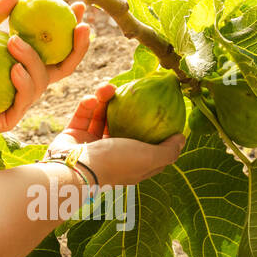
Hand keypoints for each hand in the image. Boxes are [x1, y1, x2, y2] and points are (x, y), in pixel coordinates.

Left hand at [0, 0, 90, 135]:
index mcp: (19, 62)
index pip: (53, 48)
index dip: (71, 29)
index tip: (79, 7)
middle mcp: (22, 82)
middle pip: (62, 68)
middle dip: (77, 48)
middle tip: (80, 26)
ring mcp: (15, 102)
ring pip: (43, 83)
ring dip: (34, 60)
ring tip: (13, 43)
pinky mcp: (5, 120)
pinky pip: (24, 103)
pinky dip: (23, 85)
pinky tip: (14, 70)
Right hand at [48, 84, 184, 186]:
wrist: (74, 168)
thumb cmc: (115, 163)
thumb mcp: (149, 157)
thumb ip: (168, 150)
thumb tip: (182, 138)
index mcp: (131, 163)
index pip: (147, 144)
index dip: (155, 128)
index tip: (160, 108)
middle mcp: (112, 154)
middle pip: (124, 124)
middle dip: (127, 106)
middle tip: (130, 89)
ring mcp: (93, 145)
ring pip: (102, 116)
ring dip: (104, 99)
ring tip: (107, 87)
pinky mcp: (74, 136)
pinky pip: (84, 116)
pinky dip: (87, 105)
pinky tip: (92, 97)